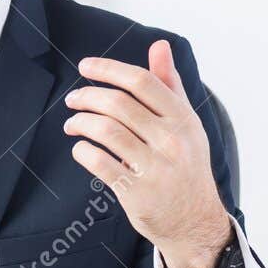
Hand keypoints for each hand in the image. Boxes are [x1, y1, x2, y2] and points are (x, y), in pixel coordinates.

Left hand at [63, 40, 232, 267]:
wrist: (195, 221)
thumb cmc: (186, 165)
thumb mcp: (186, 123)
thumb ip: (169, 85)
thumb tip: (159, 46)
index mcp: (183, 118)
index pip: (142, 82)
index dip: (109, 69)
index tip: (85, 67)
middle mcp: (172, 140)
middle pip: (119, 104)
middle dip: (87, 97)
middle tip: (73, 100)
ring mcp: (156, 168)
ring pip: (106, 131)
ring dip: (80, 123)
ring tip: (72, 124)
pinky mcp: (138, 193)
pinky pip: (100, 163)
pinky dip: (83, 151)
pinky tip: (80, 148)